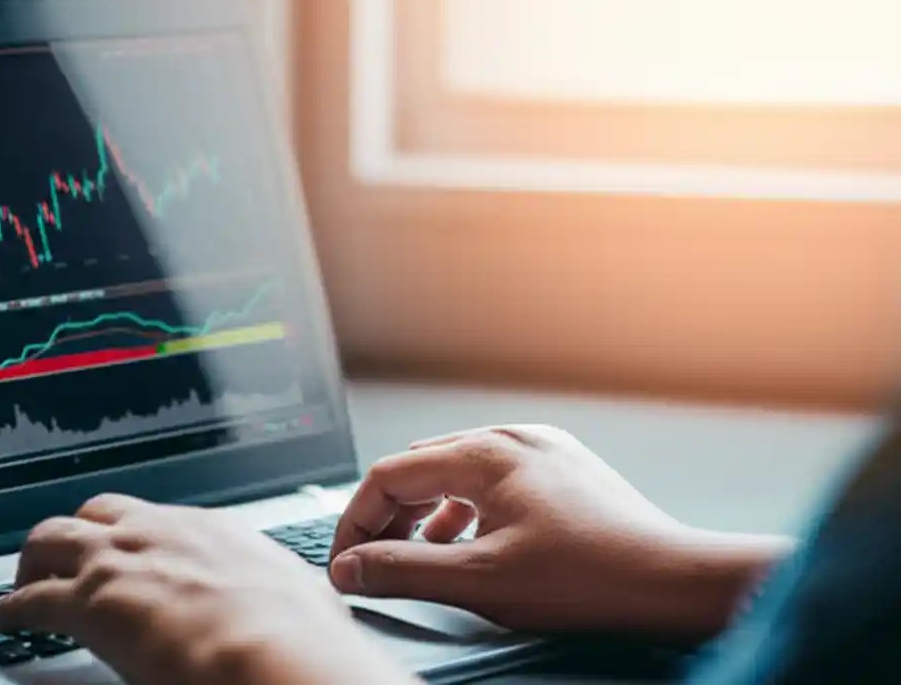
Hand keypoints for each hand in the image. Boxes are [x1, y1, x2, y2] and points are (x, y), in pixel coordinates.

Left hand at [0, 494, 416, 684]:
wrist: (272, 649)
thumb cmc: (296, 635)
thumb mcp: (300, 597)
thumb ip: (285, 594)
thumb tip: (305, 609)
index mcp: (209, 531)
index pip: (154, 520)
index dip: (132, 536)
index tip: (125, 551)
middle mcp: (159, 532)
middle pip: (95, 514)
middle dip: (75, 535)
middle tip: (64, 559)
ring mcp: (120, 561)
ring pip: (51, 539)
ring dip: (33, 560)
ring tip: (21, 582)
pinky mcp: (89, 602)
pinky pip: (31, 599)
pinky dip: (9, 610)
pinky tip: (0, 621)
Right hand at [329, 425, 793, 639]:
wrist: (672, 581)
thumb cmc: (589, 577)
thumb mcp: (480, 580)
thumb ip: (403, 570)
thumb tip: (348, 568)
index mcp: (484, 454)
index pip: (389, 475)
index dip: (356, 521)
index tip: (346, 563)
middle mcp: (510, 438)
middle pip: (419, 467)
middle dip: (388, 516)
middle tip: (374, 561)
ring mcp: (540, 449)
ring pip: (454, 472)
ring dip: (424, 513)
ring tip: (416, 555)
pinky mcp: (561, 469)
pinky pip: (492, 479)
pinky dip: (464, 510)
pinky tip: (468, 543)